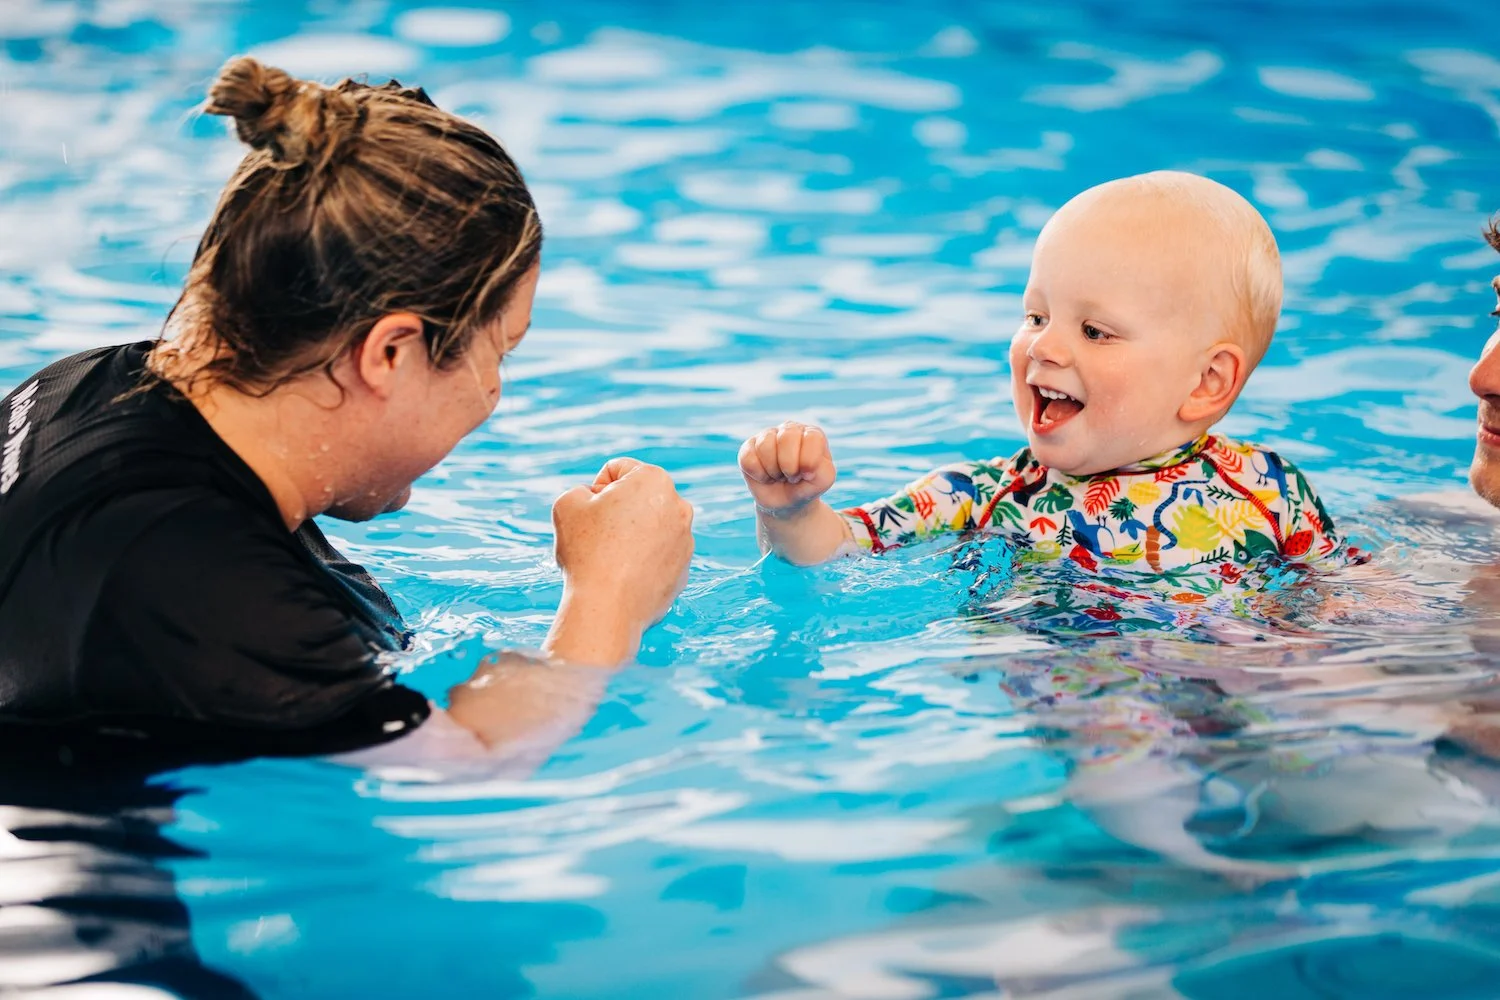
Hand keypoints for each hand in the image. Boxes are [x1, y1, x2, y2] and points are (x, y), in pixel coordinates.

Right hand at [549, 458, 693, 661]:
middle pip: (638, 499)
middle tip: (598, 537)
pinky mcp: (684, 571)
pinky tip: (623, 577)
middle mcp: (679, 507)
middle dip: (617, 511)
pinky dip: (641, 562)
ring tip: (610, 559)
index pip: (619, 470)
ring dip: (630, 536)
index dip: (595, 489)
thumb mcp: (568, 503)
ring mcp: (685, 541)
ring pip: (649, 528)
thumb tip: (597, 502)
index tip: (589, 514)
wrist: (606, 609)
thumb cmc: (586, 551)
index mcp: (655, 480)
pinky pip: (657, 557)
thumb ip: (583, 490)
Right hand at [739, 421, 836, 516]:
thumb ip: (824, 472)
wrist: (785, 501)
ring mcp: (767, 436)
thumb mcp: (822, 482)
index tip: (806, 474)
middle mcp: (790, 429)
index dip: (808, 462)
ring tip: (778, 475)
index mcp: (812, 434)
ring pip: (765, 447)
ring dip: (773, 471)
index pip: (812, 438)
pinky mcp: (748, 447)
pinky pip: (749, 459)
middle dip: (789, 466)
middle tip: (791, 476)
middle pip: (787, 438)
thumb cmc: (806, 485)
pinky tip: (765, 475)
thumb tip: (805, 466)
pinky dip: (758, 474)